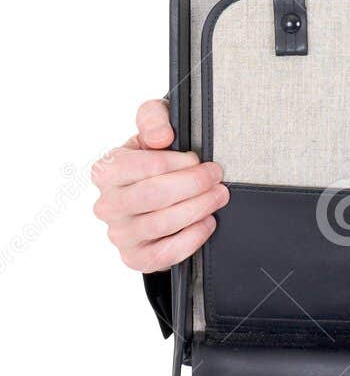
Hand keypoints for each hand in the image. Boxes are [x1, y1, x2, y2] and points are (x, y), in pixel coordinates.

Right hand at [91, 97, 228, 273]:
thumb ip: (153, 117)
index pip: (144, 167)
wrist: (155, 193)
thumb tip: (161, 136)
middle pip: (153, 196)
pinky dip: (192, 238)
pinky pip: (165, 254)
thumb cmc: (153, 157)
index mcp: (106, 171)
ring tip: (218, 196)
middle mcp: (107, 205)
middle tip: (216, 177)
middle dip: (193, 184)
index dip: (178, 163)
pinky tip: (207, 222)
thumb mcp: (153, 127)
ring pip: (162, 224)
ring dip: (198, 208)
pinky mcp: (136, 258)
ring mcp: (120, 235)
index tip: (197, 159)